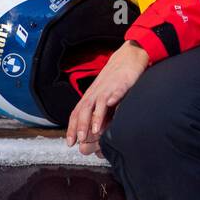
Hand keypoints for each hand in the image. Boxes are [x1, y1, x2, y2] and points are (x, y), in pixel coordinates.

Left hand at [66, 41, 149, 156]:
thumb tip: (98, 132)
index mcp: (91, 96)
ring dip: (95, 118)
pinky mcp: (122, 82)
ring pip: (97, 103)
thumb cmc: (118, 79)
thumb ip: (102, 111)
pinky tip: (112, 105)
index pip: (77, 113)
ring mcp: (108, 87)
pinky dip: (113, 98)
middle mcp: (96, 92)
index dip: (72, 128)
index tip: (70, 142)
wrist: (129, 56)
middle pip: (84, 110)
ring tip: (95, 132)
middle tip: (79, 141)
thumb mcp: (106, 95)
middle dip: (80, 126)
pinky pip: (116, 91)